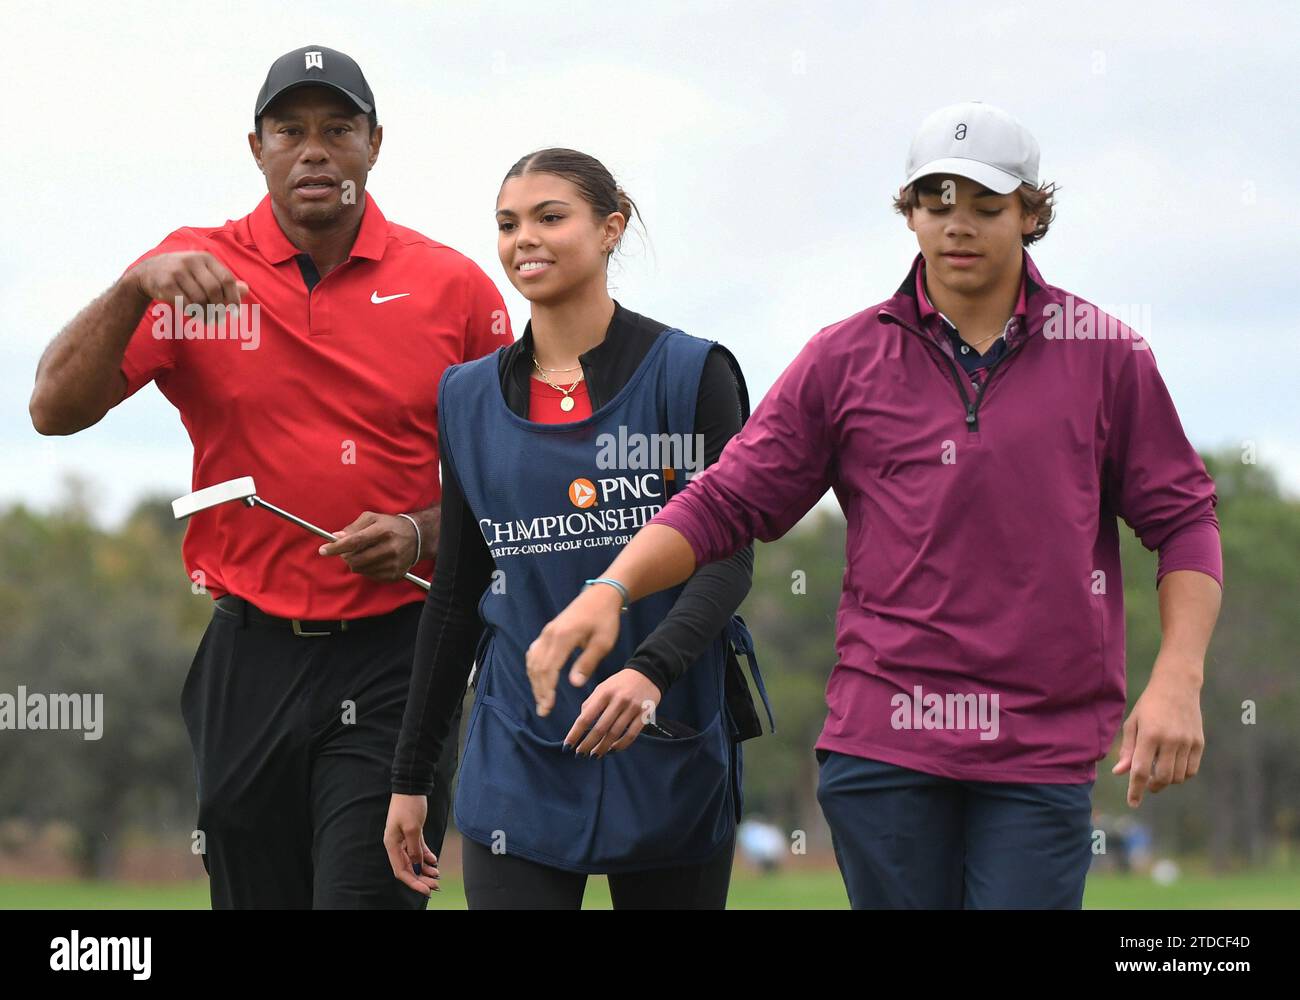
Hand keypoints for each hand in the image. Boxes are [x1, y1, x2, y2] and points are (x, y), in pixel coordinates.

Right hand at [129, 251, 248, 307]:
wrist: (147, 273)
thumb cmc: (183, 274)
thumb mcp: (203, 272)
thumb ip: (223, 280)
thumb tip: (246, 289)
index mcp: (205, 258)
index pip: (226, 279)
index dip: (234, 297)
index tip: (235, 311)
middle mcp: (191, 261)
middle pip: (214, 290)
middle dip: (219, 308)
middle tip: (219, 319)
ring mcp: (177, 271)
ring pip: (200, 299)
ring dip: (206, 314)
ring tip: (207, 319)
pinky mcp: (166, 284)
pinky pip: (186, 304)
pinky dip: (194, 313)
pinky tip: (195, 316)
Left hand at [318, 511, 417, 580]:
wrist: (417, 537)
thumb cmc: (389, 526)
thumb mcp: (372, 519)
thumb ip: (352, 527)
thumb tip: (335, 537)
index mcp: (383, 531)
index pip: (356, 541)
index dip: (337, 547)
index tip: (323, 550)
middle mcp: (390, 548)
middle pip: (356, 559)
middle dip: (345, 556)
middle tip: (347, 550)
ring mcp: (393, 563)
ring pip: (360, 569)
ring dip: (356, 563)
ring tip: (364, 553)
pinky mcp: (395, 574)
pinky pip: (369, 576)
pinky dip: (366, 569)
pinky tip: (373, 560)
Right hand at [383, 794, 439, 895]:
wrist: (411, 786)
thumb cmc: (409, 805)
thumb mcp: (413, 828)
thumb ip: (414, 849)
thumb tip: (417, 866)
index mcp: (391, 844)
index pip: (401, 870)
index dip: (413, 882)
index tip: (426, 890)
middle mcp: (396, 844)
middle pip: (408, 867)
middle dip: (421, 878)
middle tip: (436, 886)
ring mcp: (403, 838)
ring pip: (414, 859)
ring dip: (425, 869)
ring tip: (437, 875)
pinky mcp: (411, 832)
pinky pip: (418, 849)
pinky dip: (426, 856)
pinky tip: (434, 862)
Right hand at [525, 582, 623, 716]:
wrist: (601, 595)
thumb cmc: (605, 619)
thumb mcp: (602, 643)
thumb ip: (587, 663)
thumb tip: (574, 685)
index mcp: (563, 638)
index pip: (549, 669)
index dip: (547, 690)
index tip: (548, 707)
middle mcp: (549, 635)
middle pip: (538, 668)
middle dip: (539, 691)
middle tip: (543, 710)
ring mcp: (546, 632)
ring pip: (533, 661)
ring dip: (535, 682)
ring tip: (541, 700)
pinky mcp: (547, 631)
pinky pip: (534, 652)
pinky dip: (533, 668)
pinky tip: (537, 679)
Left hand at [565, 668, 661, 756]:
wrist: (648, 673)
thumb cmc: (620, 683)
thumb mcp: (602, 687)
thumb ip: (590, 703)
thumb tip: (580, 723)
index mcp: (604, 693)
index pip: (586, 717)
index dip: (575, 733)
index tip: (567, 746)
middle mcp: (618, 700)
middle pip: (600, 729)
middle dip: (588, 744)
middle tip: (580, 754)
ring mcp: (632, 708)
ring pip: (615, 734)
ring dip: (603, 747)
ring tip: (594, 755)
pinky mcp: (644, 714)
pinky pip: (631, 735)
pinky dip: (620, 745)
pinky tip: (612, 750)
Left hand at [1112, 653, 1204, 806]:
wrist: (1177, 685)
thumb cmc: (1149, 704)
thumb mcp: (1133, 723)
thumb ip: (1128, 750)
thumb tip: (1120, 773)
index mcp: (1149, 735)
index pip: (1141, 770)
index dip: (1135, 790)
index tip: (1132, 803)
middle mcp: (1170, 740)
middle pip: (1162, 778)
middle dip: (1153, 786)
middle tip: (1147, 784)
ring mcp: (1187, 742)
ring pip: (1178, 777)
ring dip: (1167, 781)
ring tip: (1159, 770)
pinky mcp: (1199, 743)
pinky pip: (1192, 770)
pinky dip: (1182, 775)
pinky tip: (1173, 766)